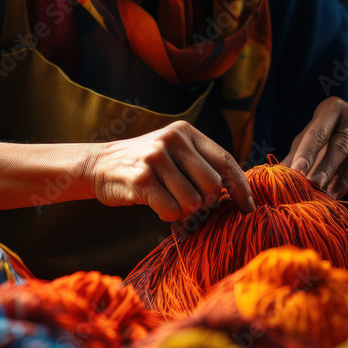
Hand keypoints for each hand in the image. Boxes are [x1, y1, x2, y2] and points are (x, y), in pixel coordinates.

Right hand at [83, 120, 255, 221]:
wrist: (98, 165)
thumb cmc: (145, 165)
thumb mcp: (173, 152)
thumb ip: (201, 164)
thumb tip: (237, 192)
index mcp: (185, 132)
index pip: (225, 160)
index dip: (240, 187)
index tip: (248, 208)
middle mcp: (172, 140)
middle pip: (212, 185)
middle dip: (205, 202)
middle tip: (189, 203)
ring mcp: (156, 158)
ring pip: (193, 202)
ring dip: (184, 211)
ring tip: (168, 201)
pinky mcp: (141, 179)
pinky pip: (171, 211)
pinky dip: (167, 216)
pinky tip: (155, 205)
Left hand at [281, 97, 347, 199]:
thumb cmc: (327, 132)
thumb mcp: (311, 137)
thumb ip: (295, 154)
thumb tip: (273, 176)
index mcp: (329, 109)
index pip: (316, 133)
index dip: (306, 153)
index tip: (295, 172)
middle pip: (337, 145)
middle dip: (324, 167)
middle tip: (312, 185)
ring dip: (336, 178)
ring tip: (325, 195)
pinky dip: (347, 181)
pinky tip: (336, 193)